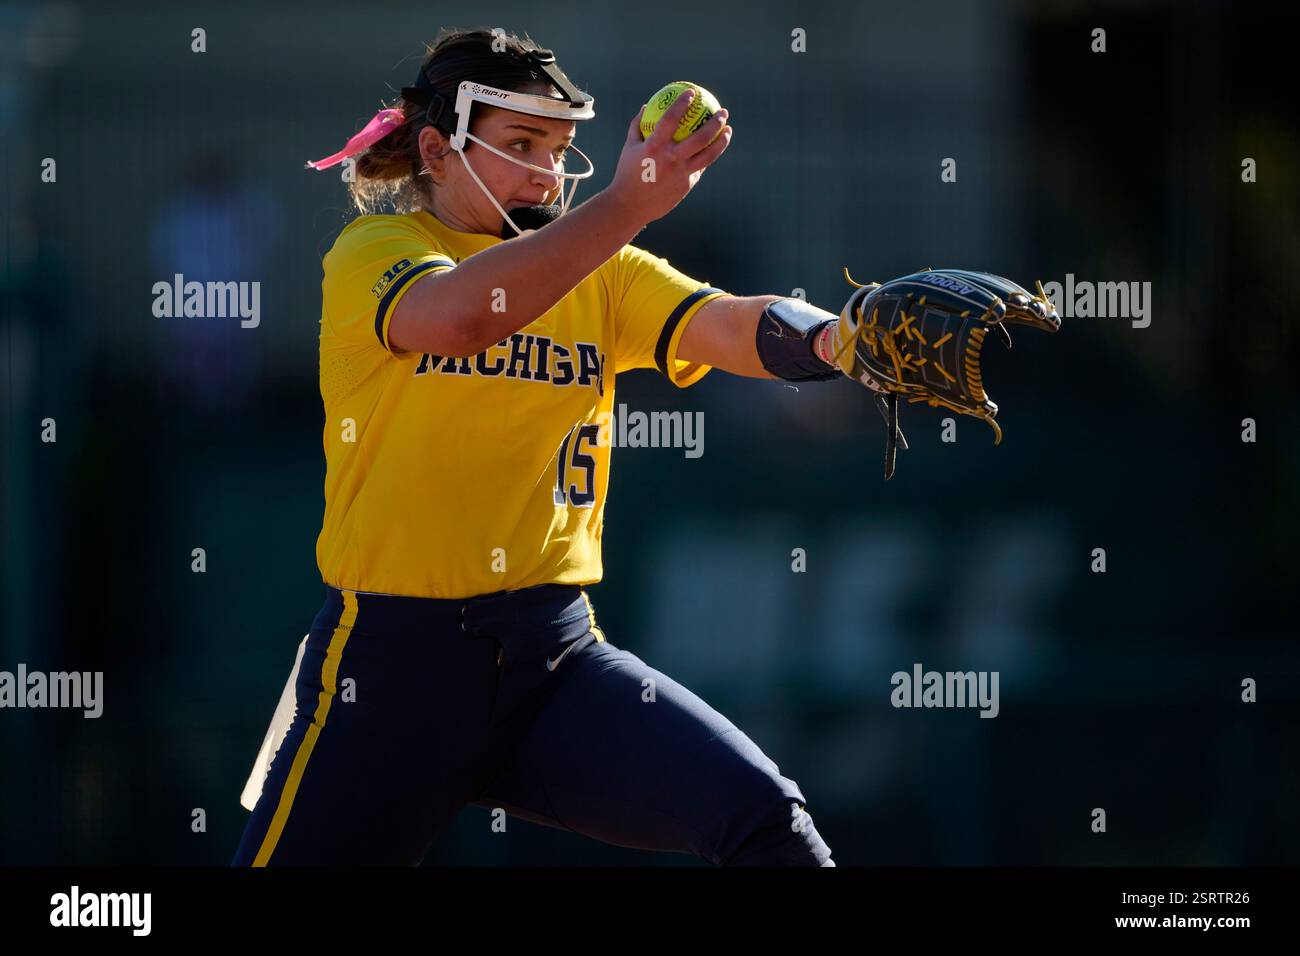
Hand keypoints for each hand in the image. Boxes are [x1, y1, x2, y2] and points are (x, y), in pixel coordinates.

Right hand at [602, 88, 731, 226]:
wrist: (630, 205)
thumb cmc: (627, 174)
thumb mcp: (629, 148)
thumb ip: (637, 125)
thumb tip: (646, 106)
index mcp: (654, 146)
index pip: (671, 118)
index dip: (682, 103)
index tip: (691, 92)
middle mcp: (671, 159)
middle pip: (700, 137)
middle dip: (715, 122)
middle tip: (723, 112)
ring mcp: (681, 173)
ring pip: (708, 155)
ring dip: (721, 141)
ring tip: (728, 130)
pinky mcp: (687, 185)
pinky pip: (700, 167)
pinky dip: (707, 157)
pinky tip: (713, 149)